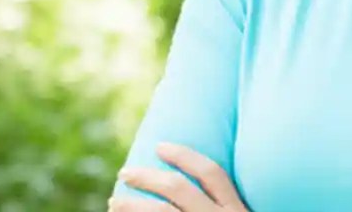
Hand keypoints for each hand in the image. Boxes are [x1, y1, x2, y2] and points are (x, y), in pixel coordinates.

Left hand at [108, 143, 249, 211]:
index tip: (160, 146)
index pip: (211, 173)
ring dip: (132, 205)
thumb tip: (192, 187)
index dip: (185, 156)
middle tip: (125, 172)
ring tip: (114, 201)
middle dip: (147, 177)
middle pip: (178, 189)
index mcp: (236, 210)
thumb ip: (225, 207)